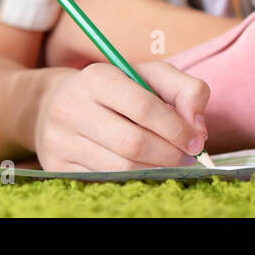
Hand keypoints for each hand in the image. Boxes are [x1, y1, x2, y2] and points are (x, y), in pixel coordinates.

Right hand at [33, 61, 209, 171]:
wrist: (57, 102)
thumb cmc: (118, 88)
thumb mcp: (152, 75)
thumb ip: (187, 91)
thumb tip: (198, 129)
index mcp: (97, 77)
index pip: (144, 107)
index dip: (176, 128)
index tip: (196, 141)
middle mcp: (72, 107)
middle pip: (133, 142)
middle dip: (169, 154)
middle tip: (188, 157)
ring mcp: (60, 139)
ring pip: (120, 166)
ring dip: (155, 168)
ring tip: (171, 162)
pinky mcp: (56, 165)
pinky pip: (105, 179)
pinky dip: (134, 177)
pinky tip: (146, 167)